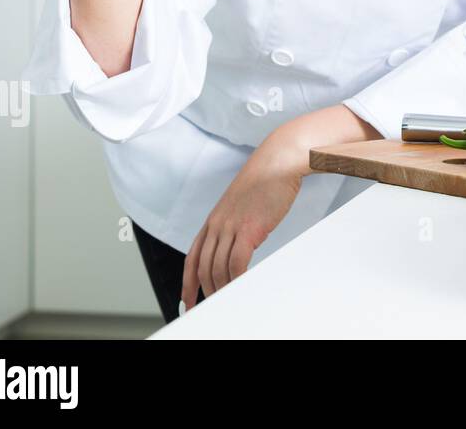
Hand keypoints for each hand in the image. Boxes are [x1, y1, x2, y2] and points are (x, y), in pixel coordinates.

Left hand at [181, 133, 304, 308]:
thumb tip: (239, 244)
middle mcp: (217, 224)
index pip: (193, 257)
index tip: (187, 299)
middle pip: (203, 267)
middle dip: (206, 290)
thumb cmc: (265, 180)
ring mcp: (231, 226)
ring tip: (229, 299)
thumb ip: (235, 224)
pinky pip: (237, 261)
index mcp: (213, 219)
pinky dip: (237, 277)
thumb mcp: (241, 204)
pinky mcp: (249, 228)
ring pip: (218, 267)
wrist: (278, 161)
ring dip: (222, 287)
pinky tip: (241, 283)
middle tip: (213, 304)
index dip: (187, 282)